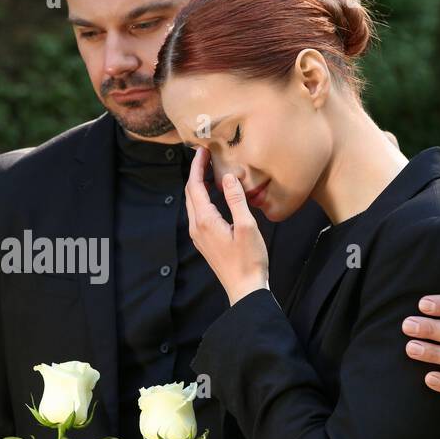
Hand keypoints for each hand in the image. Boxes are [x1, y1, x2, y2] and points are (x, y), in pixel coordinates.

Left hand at [184, 147, 268, 305]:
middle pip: (190, 193)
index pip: (195, 186)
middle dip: (196, 173)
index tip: (202, 150)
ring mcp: (198, 235)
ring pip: (193, 203)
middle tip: (205, 156)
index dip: (197, 166)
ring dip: (198, 185)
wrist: (244, 288)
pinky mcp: (204, 240)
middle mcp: (196, 227)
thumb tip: (227, 177)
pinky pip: (198, 213)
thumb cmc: (249, 260)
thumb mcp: (247, 226)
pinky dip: (203, 198)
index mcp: (205, 221)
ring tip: (210, 170)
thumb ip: (236, 199)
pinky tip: (215, 195)